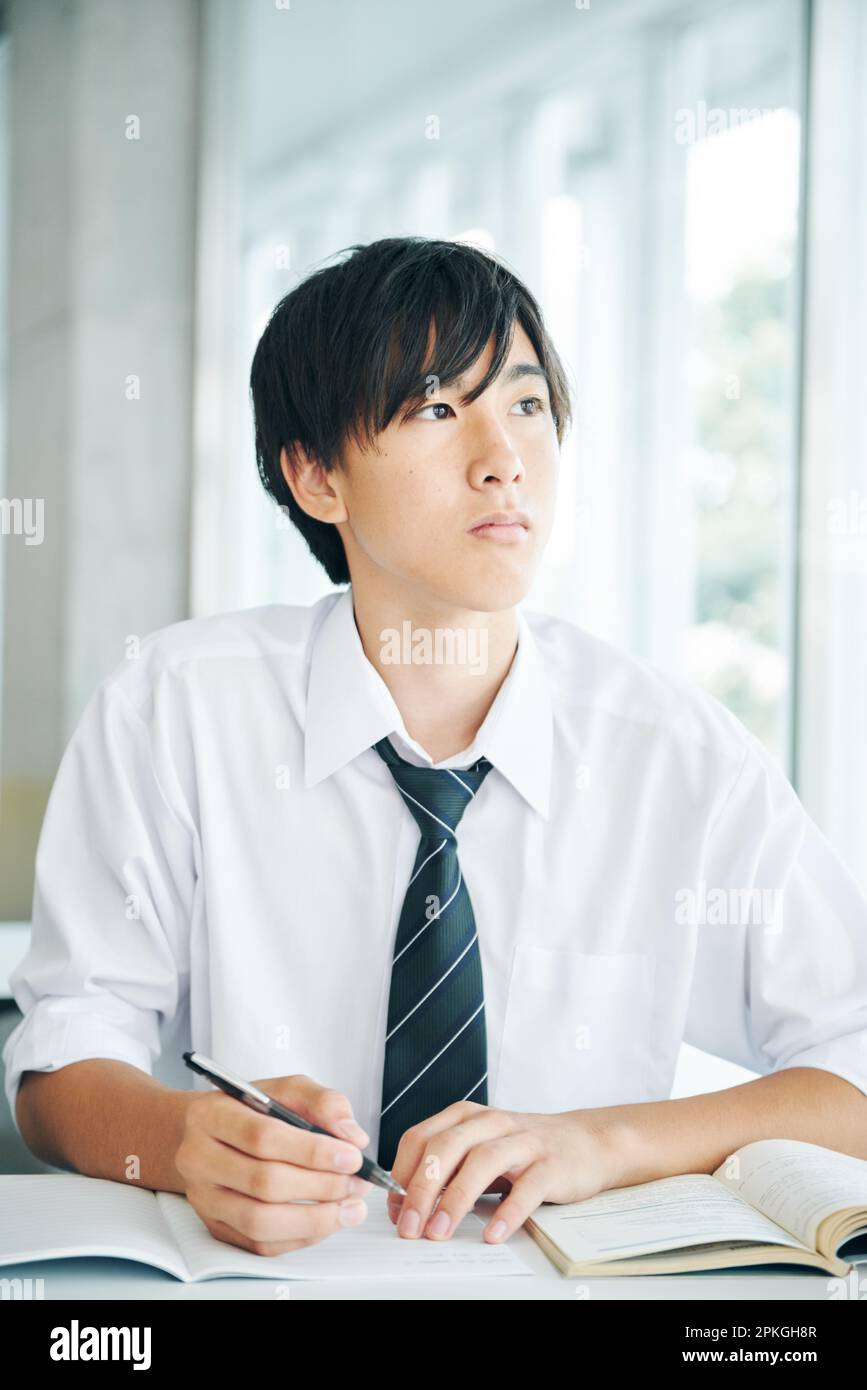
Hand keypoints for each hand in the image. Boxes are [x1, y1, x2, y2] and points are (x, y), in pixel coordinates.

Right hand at [175, 1074, 373, 1254]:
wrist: (205, 1134)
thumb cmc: (250, 1111)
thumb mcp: (285, 1089)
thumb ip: (323, 1103)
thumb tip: (352, 1137)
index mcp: (211, 1115)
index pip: (264, 1138)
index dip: (312, 1152)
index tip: (352, 1156)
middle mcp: (198, 1159)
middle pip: (264, 1183)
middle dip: (321, 1186)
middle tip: (357, 1183)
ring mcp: (203, 1199)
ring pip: (259, 1221)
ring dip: (314, 1219)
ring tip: (350, 1208)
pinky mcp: (215, 1227)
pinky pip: (259, 1244)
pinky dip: (300, 1237)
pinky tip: (326, 1221)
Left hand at [386, 1102, 629, 1242]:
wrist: (585, 1141)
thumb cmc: (521, 1149)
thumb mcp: (478, 1147)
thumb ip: (445, 1168)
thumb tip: (404, 1204)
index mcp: (466, 1116)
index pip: (420, 1137)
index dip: (402, 1174)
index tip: (395, 1210)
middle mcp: (491, 1122)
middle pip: (445, 1147)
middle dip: (421, 1189)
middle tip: (409, 1228)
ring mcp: (523, 1141)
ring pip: (482, 1163)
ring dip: (455, 1199)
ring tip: (439, 1232)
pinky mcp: (551, 1164)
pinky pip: (526, 1188)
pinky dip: (507, 1213)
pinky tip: (492, 1234)